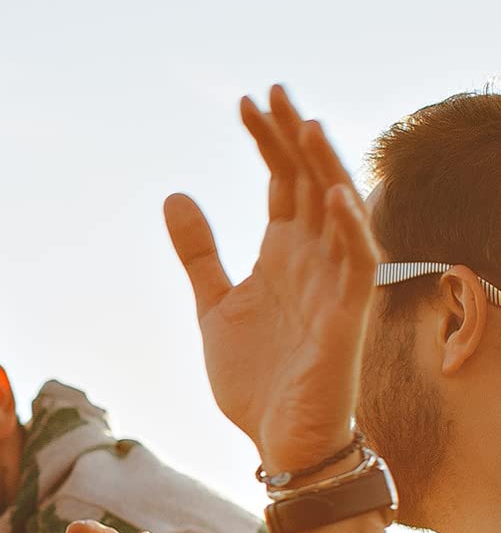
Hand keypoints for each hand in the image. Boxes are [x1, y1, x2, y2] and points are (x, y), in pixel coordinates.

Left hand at [164, 85, 379, 473]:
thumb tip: (175, 195)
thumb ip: (199, 253)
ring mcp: (334, 284)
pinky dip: (350, 228)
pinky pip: (358, 264)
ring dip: (324, 168)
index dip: (266, 141)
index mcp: (284, 253)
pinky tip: (335, 195)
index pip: (282, 180)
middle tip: (271, 91)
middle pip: (309, 182)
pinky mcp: (348, 317)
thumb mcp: (214, 306)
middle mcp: (314, 258)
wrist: (279, 440)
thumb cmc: (256, 377)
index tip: (244, 102)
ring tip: (303, 125)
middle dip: (291, 138)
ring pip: (338, 212)